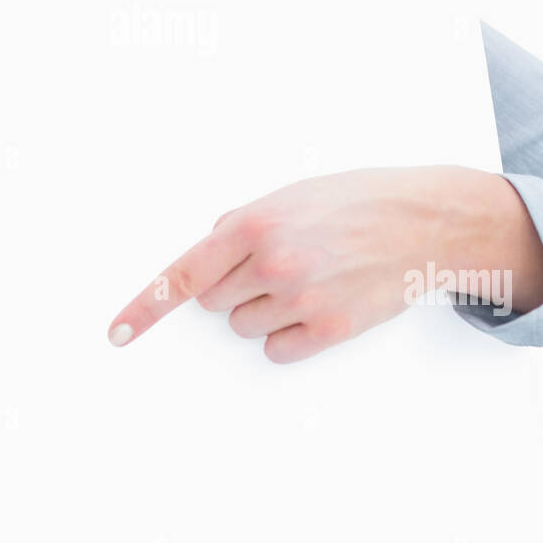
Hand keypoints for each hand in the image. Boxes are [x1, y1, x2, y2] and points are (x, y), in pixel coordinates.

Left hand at [106, 166, 542, 362]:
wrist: (424, 222)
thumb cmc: (358, 200)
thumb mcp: (291, 194)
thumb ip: (241, 223)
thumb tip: (211, 251)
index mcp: (254, 224)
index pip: (184, 274)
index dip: (146, 307)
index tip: (117, 334)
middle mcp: (272, 263)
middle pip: (214, 303)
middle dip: (234, 285)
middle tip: (279, 262)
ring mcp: (301, 298)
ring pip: (243, 326)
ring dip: (263, 309)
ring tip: (308, 278)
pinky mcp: (329, 328)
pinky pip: (277, 348)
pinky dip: (288, 334)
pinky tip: (318, 305)